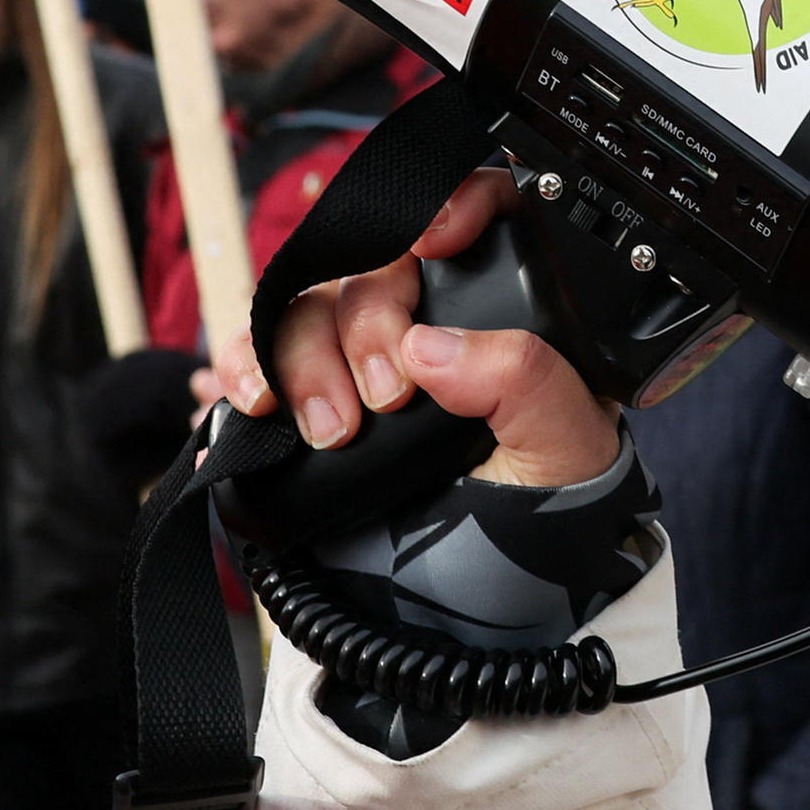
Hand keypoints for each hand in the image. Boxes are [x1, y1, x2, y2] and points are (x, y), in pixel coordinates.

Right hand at [217, 174, 617, 488]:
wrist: (472, 605)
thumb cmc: (539, 519)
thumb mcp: (565, 451)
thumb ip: (526, 384)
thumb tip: (432, 346)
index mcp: (507, 312)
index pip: (478, 212)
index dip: (451, 205)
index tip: (435, 244)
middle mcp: (431, 319)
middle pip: (375, 262)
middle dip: (369, 324)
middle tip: (388, 399)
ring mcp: (360, 356)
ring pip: (309, 305)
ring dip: (306, 361)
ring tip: (334, 433)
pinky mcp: (304, 395)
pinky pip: (252, 352)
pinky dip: (244, 370)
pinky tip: (256, 405)